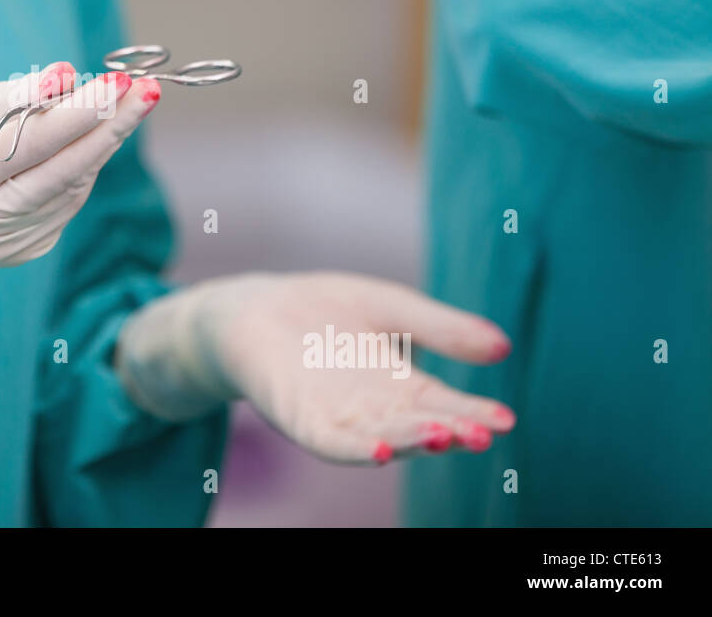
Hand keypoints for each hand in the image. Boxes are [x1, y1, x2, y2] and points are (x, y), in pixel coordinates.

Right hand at [0, 62, 161, 325]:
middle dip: (110, 127)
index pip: (28, 142)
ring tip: (116, 106)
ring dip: (100, 145)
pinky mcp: (18, 255)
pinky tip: (81, 145)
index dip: (77, 112)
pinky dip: (79, 171)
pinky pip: (65, 206)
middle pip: (61, 172)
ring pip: (71, 190)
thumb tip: (67, 76)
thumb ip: (8, 96)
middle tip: (147, 91)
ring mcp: (0, 246)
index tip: (117, 80)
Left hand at [117, 271, 514, 463]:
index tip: (507, 420)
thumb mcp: (392, 309)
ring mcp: (338, 416)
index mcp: (401, 387)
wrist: (252, 308)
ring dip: (413, 441)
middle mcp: (375, 409)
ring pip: (383, 436)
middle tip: (485, 436)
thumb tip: (503, 347)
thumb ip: (441, 328)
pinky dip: (358, 449)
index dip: (475, 414)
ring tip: (445, 437)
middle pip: (420, 424)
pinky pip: (332, 442)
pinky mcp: (300, 417)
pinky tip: (384, 451)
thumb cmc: (323, 310)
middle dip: (452, 431)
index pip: (446, 405)